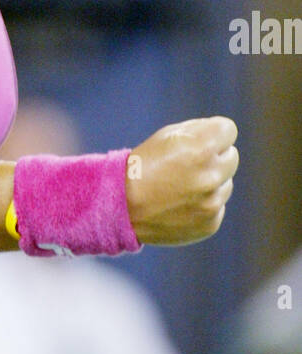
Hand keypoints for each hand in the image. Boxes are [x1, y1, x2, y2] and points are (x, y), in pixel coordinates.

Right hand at [126, 116, 238, 245]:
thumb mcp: (168, 135)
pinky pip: (218, 207)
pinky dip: (203, 205)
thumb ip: (201, 130)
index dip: (212, 134)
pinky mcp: (210, 223)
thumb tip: (225, 137)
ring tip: (180, 187)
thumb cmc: (143, 166)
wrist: (121, 207)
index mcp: (200, 147)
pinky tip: (180, 205)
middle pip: (232, 157)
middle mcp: (210, 176)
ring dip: (210, 183)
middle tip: (187, 165)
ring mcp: (211, 203)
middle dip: (214, 158)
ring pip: (226, 184)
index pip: (229, 130)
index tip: (197, 142)